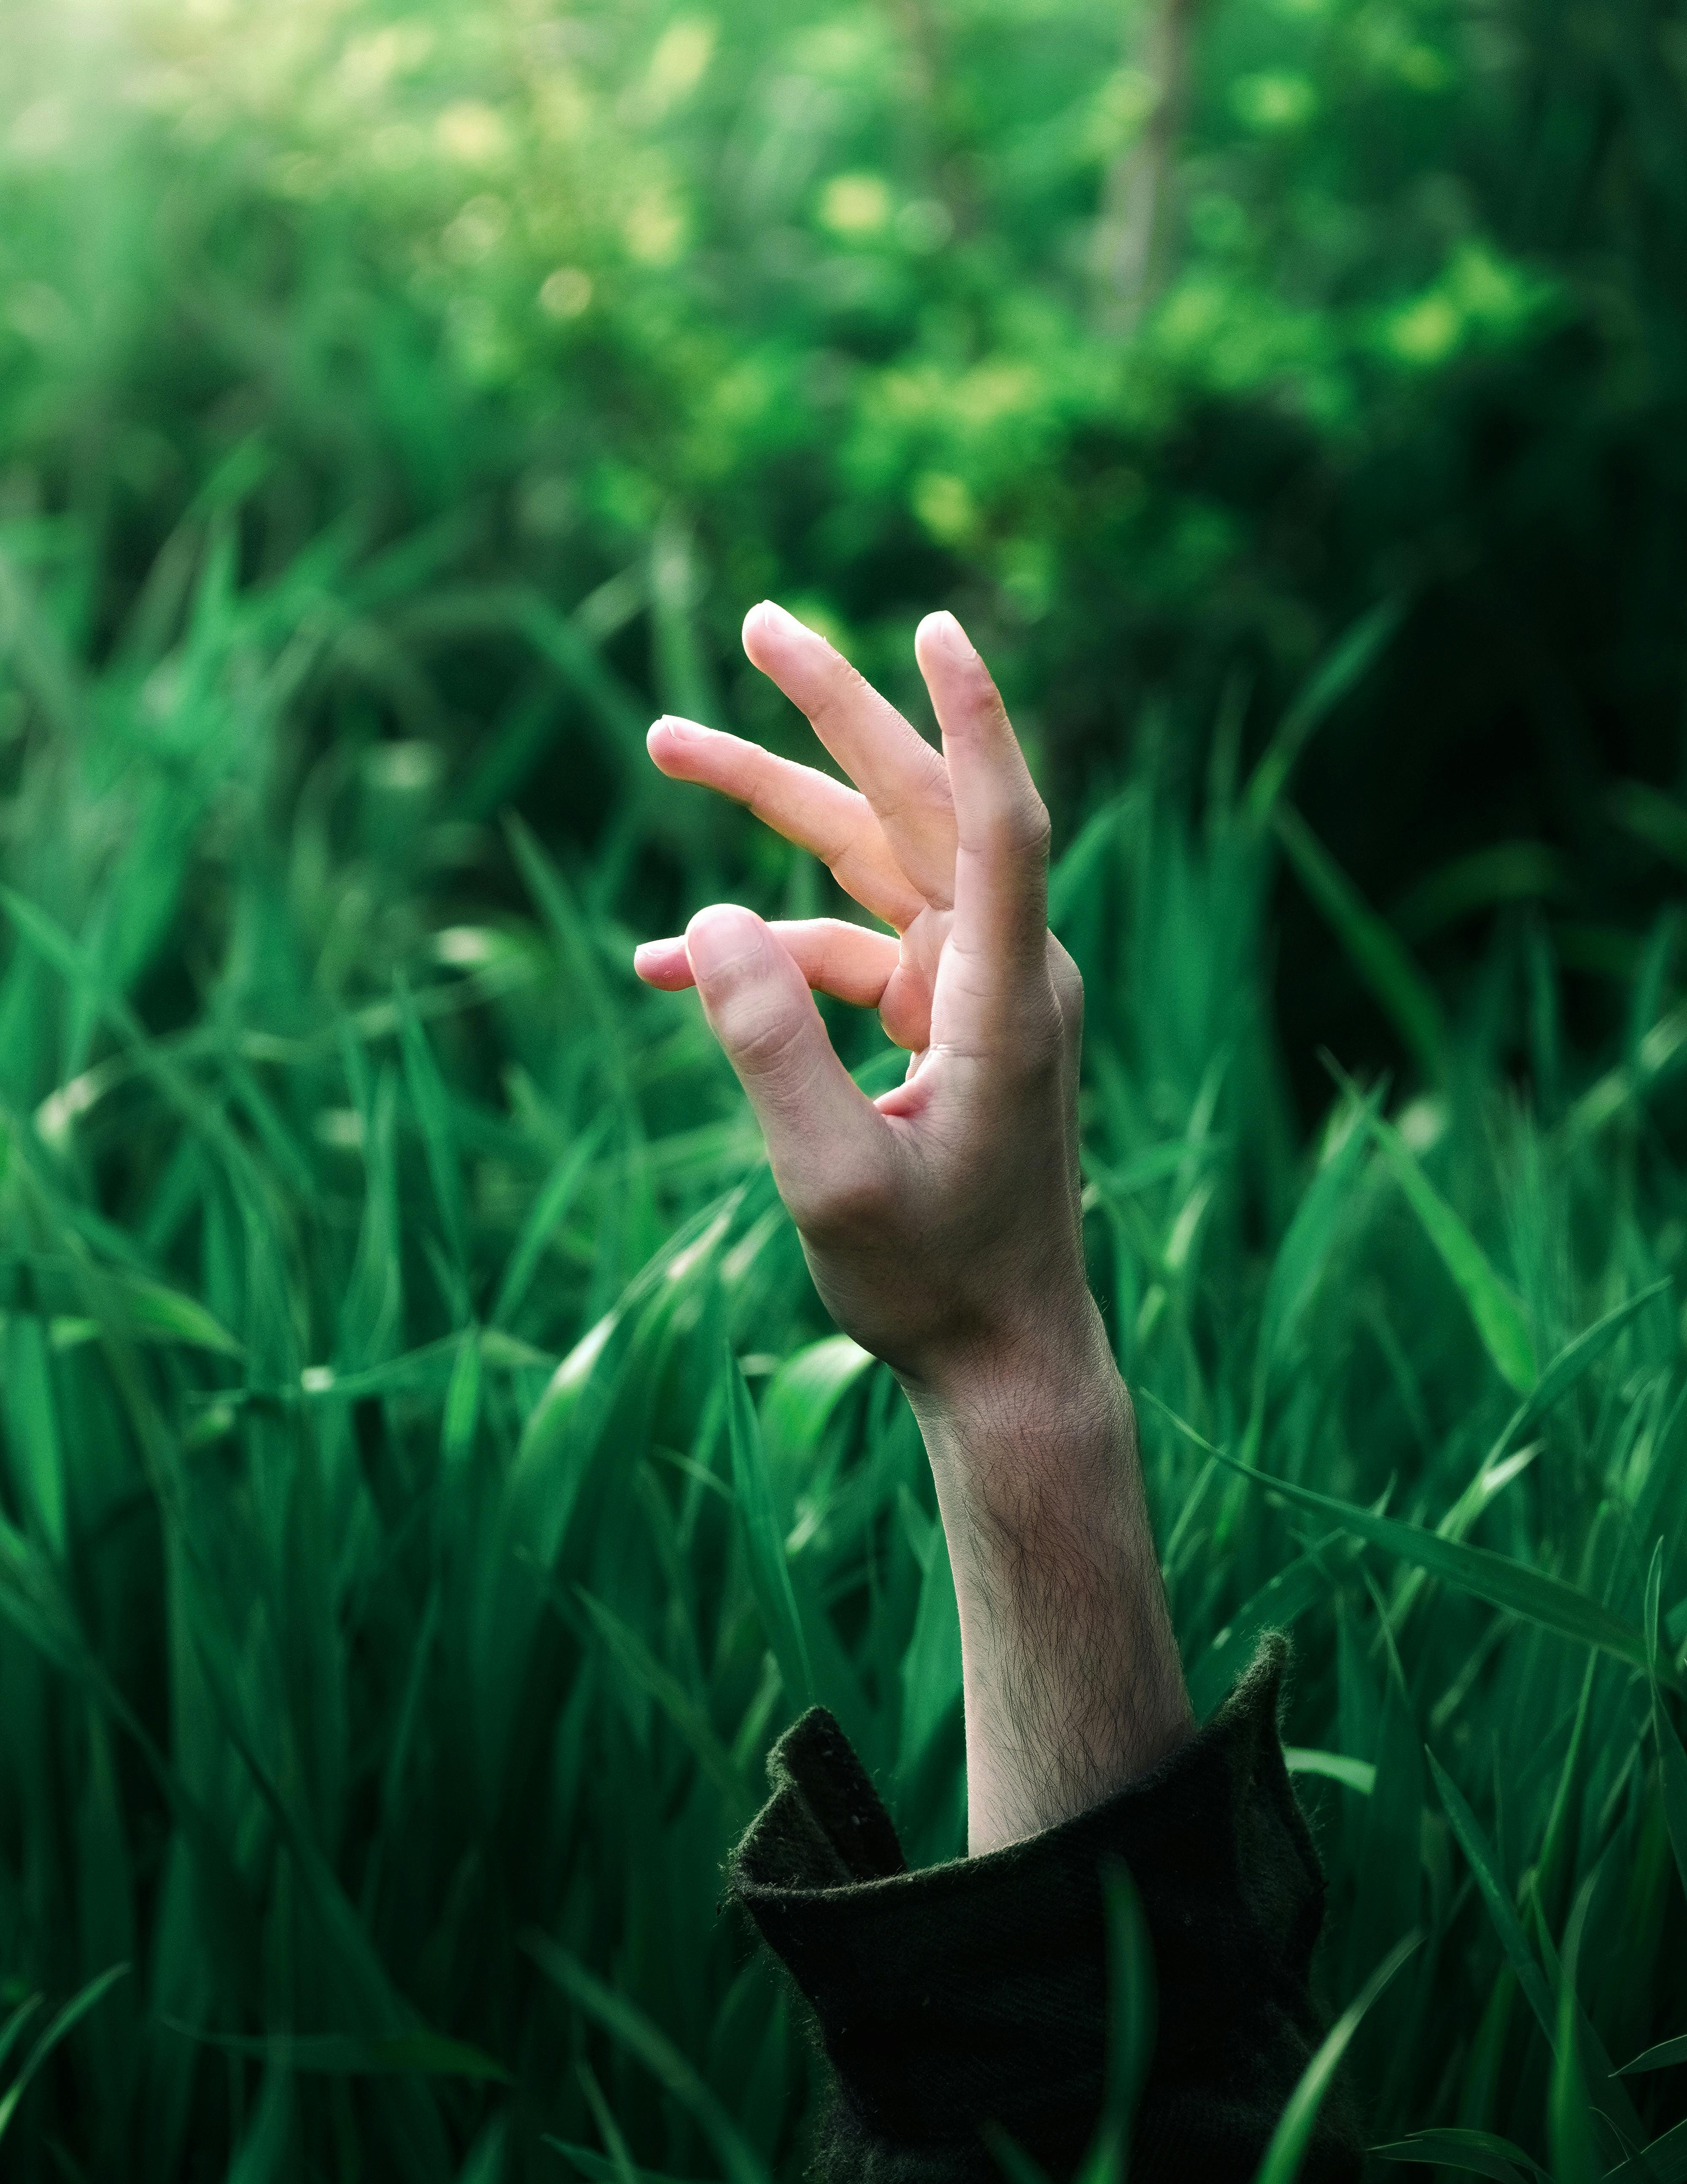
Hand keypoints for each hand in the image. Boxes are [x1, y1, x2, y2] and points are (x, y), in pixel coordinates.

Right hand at [636, 604, 1190, 1851]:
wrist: (999, 1357)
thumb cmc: (931, 1284)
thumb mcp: (831, 1180)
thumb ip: (771, 1050)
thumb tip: (708, 918)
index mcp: (1004, 1004)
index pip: (1001, 828)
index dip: (972, 722)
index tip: (936, 625)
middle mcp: (1003, 977)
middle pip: (918, 810)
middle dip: (831, 718)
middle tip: (757, 622)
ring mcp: (974, 996)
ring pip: (872, 865)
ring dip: (775, 811)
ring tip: (665, 742)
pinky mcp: (943, 1025)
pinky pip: (849, 954)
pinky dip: (768, 951)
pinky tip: (663, 964)